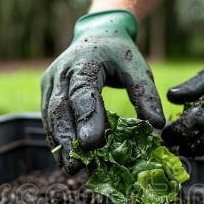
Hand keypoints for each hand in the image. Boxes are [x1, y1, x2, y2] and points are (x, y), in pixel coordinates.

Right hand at [41, 10, 164, 173]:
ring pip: (51, 117)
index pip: (83, 91)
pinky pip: (49, 120)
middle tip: (76, 167)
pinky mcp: (47, 93)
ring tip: (71, 169)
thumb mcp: (138, 69)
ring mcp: (50, 82)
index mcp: (85, 61)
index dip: (86, 118)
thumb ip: (145, 95)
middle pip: (60, 108)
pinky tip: (66, 160)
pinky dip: (57, 140)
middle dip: (68, 140)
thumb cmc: (120, 54)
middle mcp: (61, 71)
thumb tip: (156, 126)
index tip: (92, 144)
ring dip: (60, 145)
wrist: (97, 34)